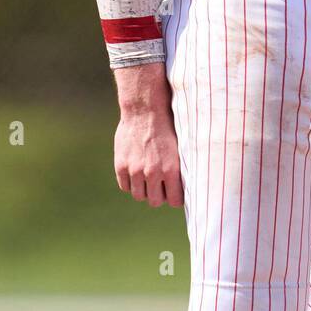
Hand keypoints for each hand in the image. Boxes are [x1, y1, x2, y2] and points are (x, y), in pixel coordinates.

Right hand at [113, 64, 183, 207]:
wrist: (145, 109)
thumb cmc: (167, 125)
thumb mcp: (180, 147)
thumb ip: (180, 168)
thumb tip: (189, 185)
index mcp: (171, 169)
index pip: (174, 201)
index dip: (175, 198)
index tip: (175, 193)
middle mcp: (152, 172)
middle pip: (155, 201)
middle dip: (159, 195)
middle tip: (161, 186)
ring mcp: (135, 170)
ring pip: (139, 195)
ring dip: (144, 189)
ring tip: (148, 179)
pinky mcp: (121, 165)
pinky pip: (125, 186)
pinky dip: (130, 183)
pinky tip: (136, 173)